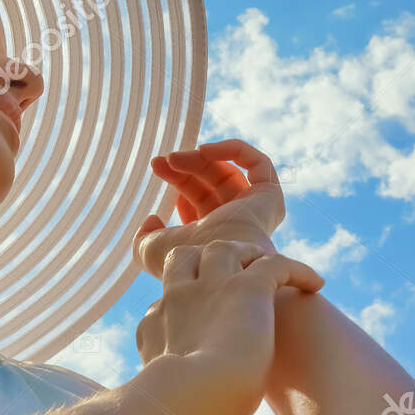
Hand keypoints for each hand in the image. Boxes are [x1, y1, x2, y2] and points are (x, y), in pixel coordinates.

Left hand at [132, 138, 288, 278]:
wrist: (214, 264)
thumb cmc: (183, 261)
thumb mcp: (150, 249)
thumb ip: (144, 236)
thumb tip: (152, 219)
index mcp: (211, 235)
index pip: (198, 200)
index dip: (178, 180)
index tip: (157, 167)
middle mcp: (235, 222)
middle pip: (212, 182)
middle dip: (185, 166)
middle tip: (161, 160)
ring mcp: (254, 210)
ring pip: (229, 171)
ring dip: (200, 158)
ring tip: (174, 158)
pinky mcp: (270, 198)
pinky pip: (259, 164)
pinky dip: (233, 150)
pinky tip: (205, 151)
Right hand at [135, 242, 323, 414]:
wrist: (182, 404)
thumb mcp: (170, 413)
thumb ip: (179, 407)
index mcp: (156, 330)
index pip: (167, 304)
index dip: (184, 306)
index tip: (204, 324)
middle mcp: (176, 301)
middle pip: (183, 258)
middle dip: (203, 260)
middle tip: (230, 273)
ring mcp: (209, 289)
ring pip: (224, 249)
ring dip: (245, 255)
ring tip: (267, 269)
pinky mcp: (245, 289)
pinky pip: (274, 264)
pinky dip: (296, 269)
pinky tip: (316, 284)